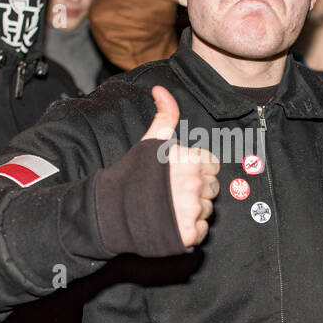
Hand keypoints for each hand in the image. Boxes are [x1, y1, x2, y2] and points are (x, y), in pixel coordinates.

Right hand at [142, 85, 218, 247]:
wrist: (111, 211)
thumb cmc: (131, 175)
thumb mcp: (149, 142)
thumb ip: (164, 116)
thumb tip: (161, 89)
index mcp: (189, 160)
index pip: (212, 165)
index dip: (196, 169)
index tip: (178, 175)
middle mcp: (194, 184)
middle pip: (212, 187)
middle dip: (196, 190)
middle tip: (171, 192)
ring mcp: (192, 210)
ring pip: (207, 209)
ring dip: (193, 210)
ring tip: (169, 207)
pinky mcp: (189, 233)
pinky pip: (202, 230)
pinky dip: (190, 229)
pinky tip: (171, 222)